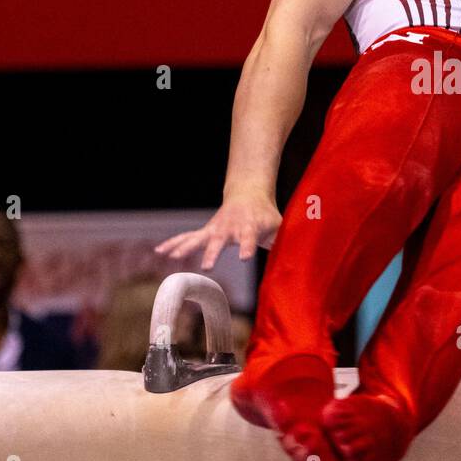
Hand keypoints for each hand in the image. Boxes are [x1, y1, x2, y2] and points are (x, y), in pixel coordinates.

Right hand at [154, 191, 281, 270]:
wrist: (249, 194)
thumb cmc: (266, 215)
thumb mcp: (280, 226)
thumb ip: (285, 241)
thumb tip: (300, 256)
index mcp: (248, 227)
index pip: (248, 238)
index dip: (246, 247)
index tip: (243, 257)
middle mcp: (229, 228)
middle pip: (219, 240)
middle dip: (212, 252)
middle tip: (207, 266)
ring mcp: (215, 229)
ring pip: (198, 238)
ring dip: (185, 248)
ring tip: (171, 258)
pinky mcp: (206, 231)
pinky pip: (188, 238)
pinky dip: (174, 243)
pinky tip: (159, 252)